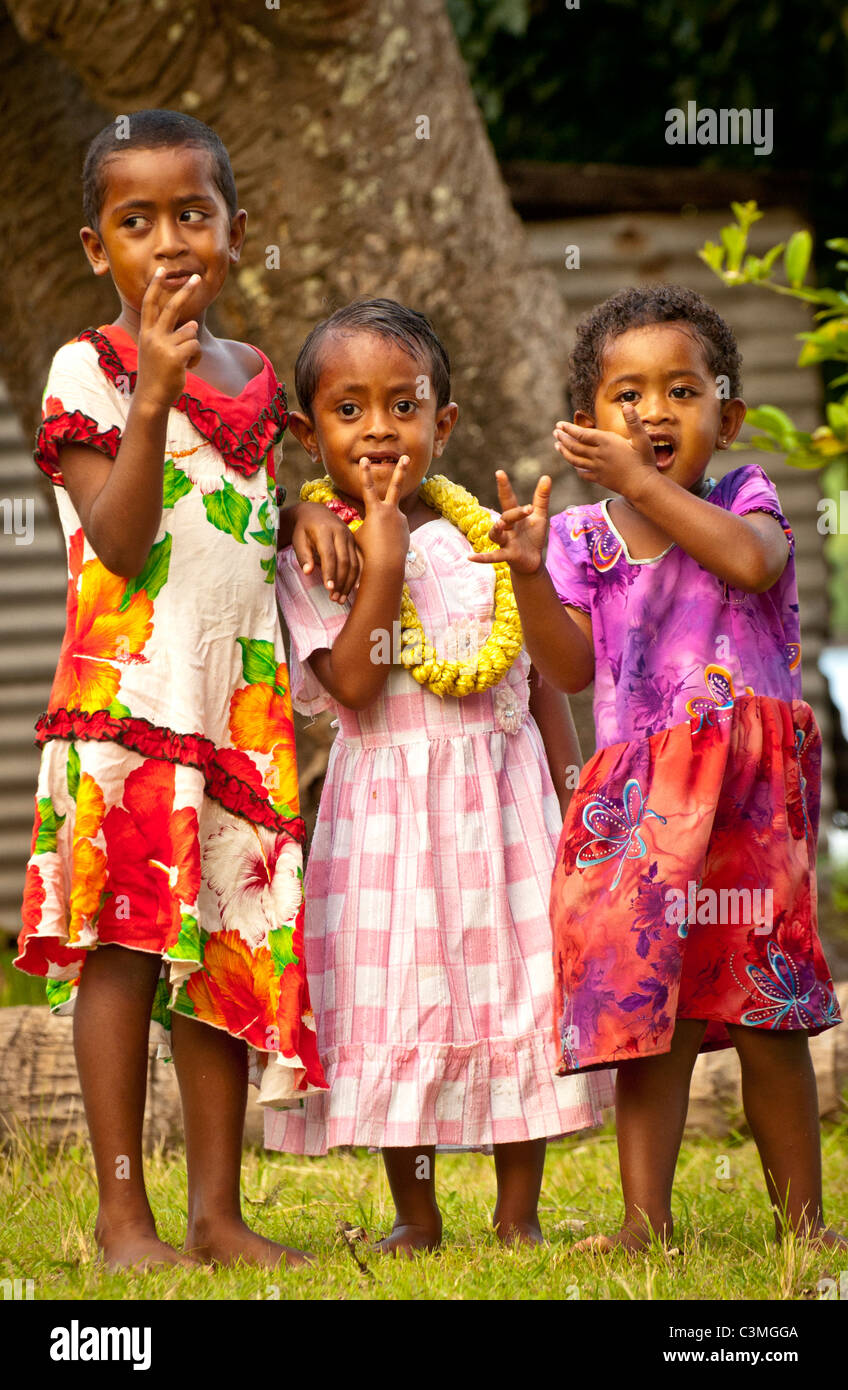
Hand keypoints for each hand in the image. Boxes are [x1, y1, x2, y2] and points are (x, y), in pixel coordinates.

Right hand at [135, 267, 201, 408]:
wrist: (151, 397)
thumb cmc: (157, 374)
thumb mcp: (158, 351)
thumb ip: (171, 335)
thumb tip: (192, 323)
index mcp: (146, 332)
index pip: (150, 304)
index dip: (155, 286)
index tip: (161, 271)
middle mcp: (152, 336)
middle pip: (172, 307)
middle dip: (186, 291)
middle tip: (198, 278)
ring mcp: (163, 345)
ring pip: (190, 331)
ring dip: (192, 345)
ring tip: (183, 360)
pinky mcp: (175, 356)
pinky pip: (195, 346)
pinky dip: (196, 357)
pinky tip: (187, 367)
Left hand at [292, 501, 362, 602]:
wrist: (315, 512)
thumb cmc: (304, 529)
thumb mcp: (298, 540)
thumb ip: (303, 556)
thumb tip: (308, 572)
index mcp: (324, 530)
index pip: (329, 555)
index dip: (330, 573)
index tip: (329, 589)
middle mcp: (341, 532)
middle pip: (344, 560)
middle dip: (341, 582)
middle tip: (334, 598)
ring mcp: (350, 537)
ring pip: (354, 562)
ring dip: (349, 582)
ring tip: (341, 598)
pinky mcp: (355, 542)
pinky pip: (360, 561)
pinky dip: (358, 576)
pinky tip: (355, 589)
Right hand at [354, 456, 410, 570]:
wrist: (385, 565)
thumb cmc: (366, 551)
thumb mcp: (358, 535)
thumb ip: (365, 524)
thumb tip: (370, 524)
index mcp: (376, 510)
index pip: (367, 488)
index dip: (364, 473)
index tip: (365, 458)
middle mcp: (391, 511)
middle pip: (396, 486)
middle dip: (400, 470)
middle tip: (407, 456)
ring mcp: (401, 519)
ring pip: (389, 520)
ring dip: (383, 532)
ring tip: (379, 545)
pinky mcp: (406, 528)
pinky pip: (395, 530)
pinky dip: (389, 538)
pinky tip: (387, 548)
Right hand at [467, 469, 548, 574]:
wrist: (532, 562)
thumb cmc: (532, 537)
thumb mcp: (540, 516)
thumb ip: (541, 498)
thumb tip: (546, 476)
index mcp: (514, 516)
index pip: (508, 499)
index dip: (504, 486)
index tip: (499, 473)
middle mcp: (506, 527)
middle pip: (506, 516)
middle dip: (516, 512)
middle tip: (530, 509)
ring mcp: (505, 541)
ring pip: (496, 534)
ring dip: (497, 529)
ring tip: (500, 524)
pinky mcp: (506, 555)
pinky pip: (492, 556)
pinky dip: (482, 557)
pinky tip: (470, 558)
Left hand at [553, 403, 656, 496]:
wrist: (642, 486)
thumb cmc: (644, 461)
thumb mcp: (642, 439)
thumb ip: (633, 421)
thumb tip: (627, 405)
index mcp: (607, 443)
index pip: (582, 434)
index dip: (569, 429)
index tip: (560, 424)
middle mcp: (598, 455)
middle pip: (575, 446)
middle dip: (563, 438)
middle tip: (555, 433)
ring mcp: (597, 468)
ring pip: (575, 460)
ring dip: (564, 452)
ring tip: (557, 446)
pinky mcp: (599, 479)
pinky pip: (583, 474)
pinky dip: (576, 469)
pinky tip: (574, 466)